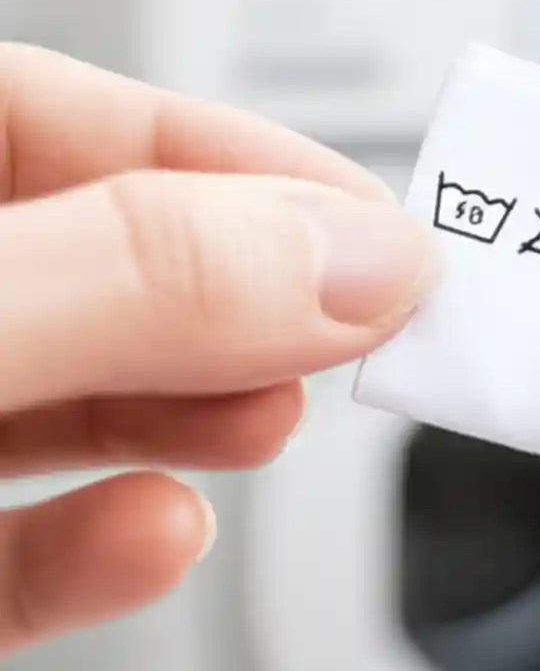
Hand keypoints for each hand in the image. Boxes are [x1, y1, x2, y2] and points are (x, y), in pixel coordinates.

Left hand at [0, 45, 431, 653]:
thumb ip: (137, 283)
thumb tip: (348, 262)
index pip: (57, 119)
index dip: (223, 156)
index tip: (371, 220)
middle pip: (88, 260)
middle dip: (236, 292)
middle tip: (367, 320)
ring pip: (58, 402)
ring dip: (187, 413)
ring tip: (274, 420)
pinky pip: (5, 552)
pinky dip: (100, 547)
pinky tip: (161, 532)